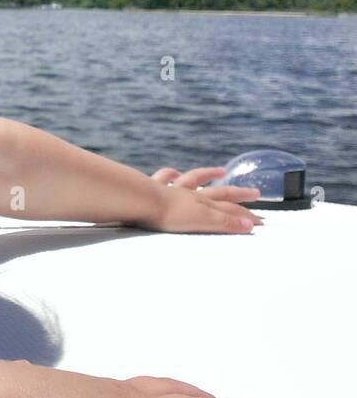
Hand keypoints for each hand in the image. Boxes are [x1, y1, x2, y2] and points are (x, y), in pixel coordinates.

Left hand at [136, 165, 263, 233]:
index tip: (260, 221)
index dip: (245, 216)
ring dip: (208, 175)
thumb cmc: (167, 214)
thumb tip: (250, 226)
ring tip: (220, 171)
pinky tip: (174, 172)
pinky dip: (171, 174)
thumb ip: (225, 222)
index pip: (229, 210)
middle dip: (237, 194)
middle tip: (255, 192)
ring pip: (193, 179)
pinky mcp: (152, 189)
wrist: (138, 200)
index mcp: (201, 205)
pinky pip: (164, 178)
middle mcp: (189, 194)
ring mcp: (171, 189)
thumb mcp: (201, 221)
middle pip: (218, 193)